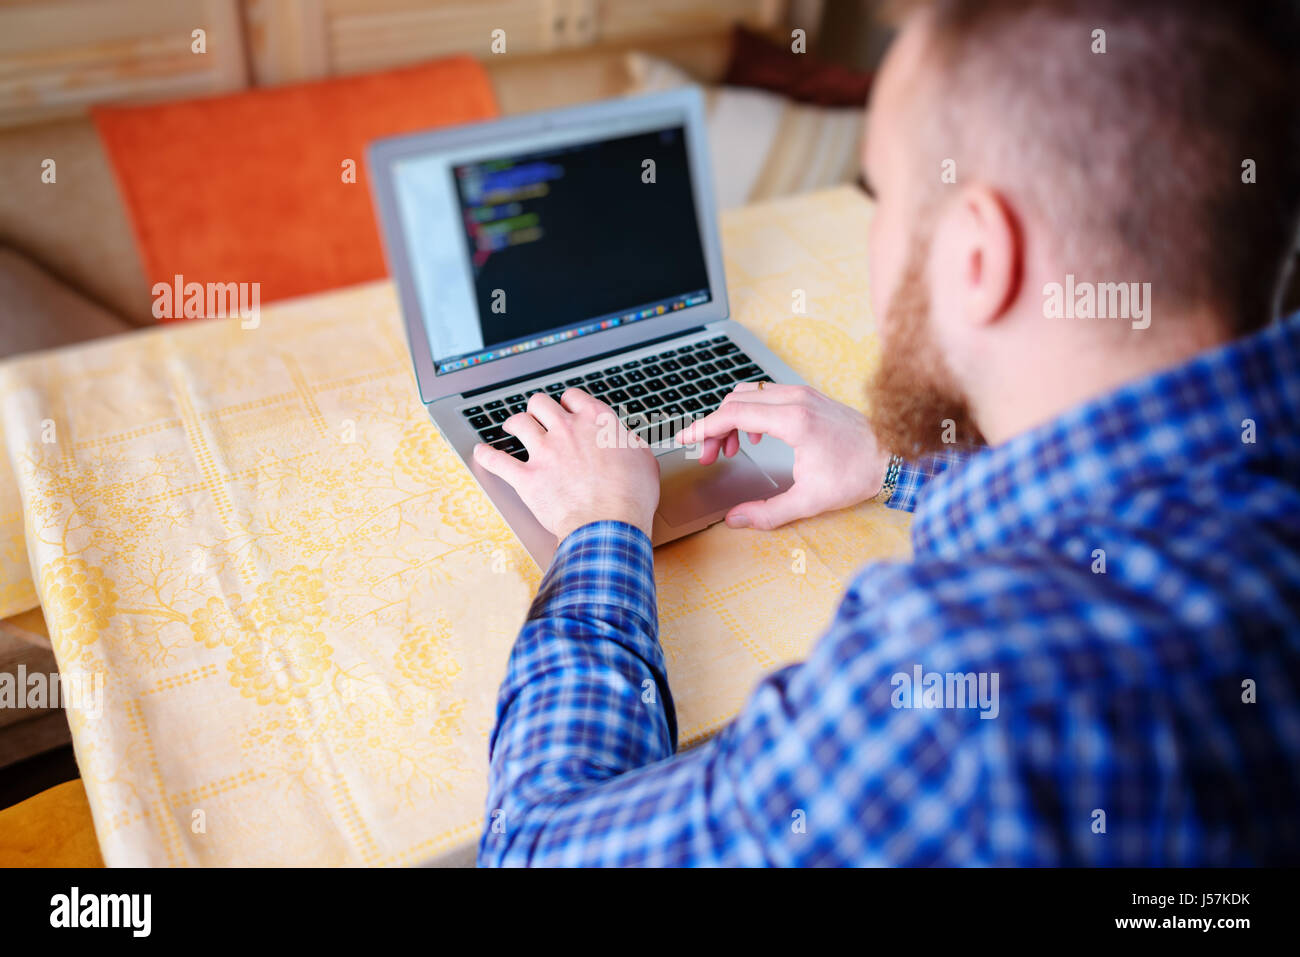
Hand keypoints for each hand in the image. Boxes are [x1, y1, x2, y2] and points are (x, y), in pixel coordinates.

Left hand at [473, 389, 659, 541]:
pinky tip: (481, 452)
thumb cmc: (632, 498)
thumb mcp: (644, 462)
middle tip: (537, 418)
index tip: (566, 410)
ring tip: (511, 428)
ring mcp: (545, 452)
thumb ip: (631, 444)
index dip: (568, 403)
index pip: (573, 398)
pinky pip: (497, 460)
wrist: (611, 526)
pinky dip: (486, 455)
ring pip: (518, 423)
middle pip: (541, 403)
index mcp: (596, 422)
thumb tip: (628, 442)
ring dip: (513, 424)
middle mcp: (567, 430)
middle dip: (537, 409)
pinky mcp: (527, 477)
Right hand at [676, 383, 889, 529]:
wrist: (893, 454)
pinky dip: (749, 411)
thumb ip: (768, 512)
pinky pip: (766, 394)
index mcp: (793, 421)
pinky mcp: (807, 396)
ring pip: (748, 394)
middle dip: (713, 427)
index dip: (703, 427)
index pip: (733, 414)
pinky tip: (754, 437)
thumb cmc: (857, 473)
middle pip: (735, 401)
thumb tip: (736, 520)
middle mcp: (795, 400)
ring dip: (730, 418)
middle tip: (707, 456)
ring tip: (728, 449)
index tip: (684, 439)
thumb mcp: (810, 501)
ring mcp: (802, 394)